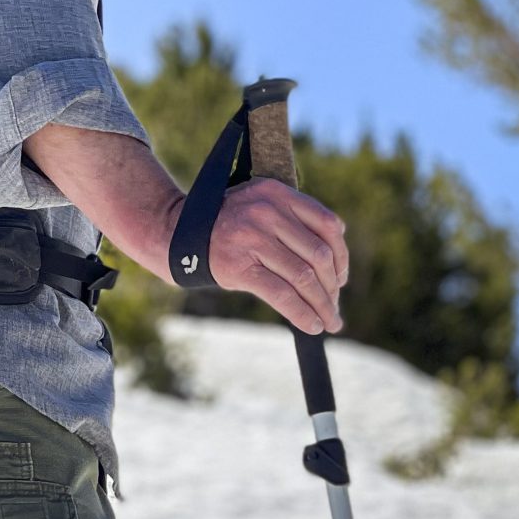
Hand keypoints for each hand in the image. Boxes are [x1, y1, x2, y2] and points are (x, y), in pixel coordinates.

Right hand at [202, 178, 347, 334]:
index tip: (340, 278)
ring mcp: (253, 239)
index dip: (341, 255)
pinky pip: (281, 294)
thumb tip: (335, 260)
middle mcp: (267, 212)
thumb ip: (293, 219)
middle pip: (319, 255)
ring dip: (323, 305)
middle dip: (332, 287)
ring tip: (330, 322)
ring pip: (304, 278)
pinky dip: (302, 313)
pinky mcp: (240, 266)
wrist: (177, 232)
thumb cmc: (226, 223)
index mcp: (276, 193)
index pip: (326, 224)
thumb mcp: (258, 205)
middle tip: (334, 306)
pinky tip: (312, 325)